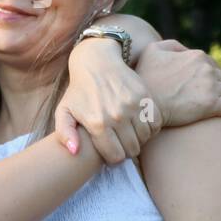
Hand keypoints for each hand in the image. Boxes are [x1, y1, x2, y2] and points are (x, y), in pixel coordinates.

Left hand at [55, 36, 161, 163]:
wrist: (96, 62)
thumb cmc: (79, 90)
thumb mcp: (64, 111)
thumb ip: (65, 133)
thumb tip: (74, 152)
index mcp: (97, 123)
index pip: (115, 157)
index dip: (114, 157)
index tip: (111, 150)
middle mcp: (117, 116)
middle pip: (132, 149)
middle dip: (127, 149)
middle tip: (121, 142)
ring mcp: (133, 106)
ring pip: (145, 138)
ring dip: (139, 138)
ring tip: (130, 132)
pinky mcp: (145, 96)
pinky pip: (156, 123)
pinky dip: (151, 127)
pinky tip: (140, 123)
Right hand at [136, 40, 220, 126]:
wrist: (145, 105)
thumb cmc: (145, 79)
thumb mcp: (152, 51)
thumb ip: (172, 45)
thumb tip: (186, 50)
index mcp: (196, 56)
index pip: (213, 65)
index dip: (209, 76)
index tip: (202, 86)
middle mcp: (207, 69)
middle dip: (219, 87)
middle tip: (209, 98)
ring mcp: (211, 87)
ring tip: (218, 108)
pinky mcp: (212, 105)